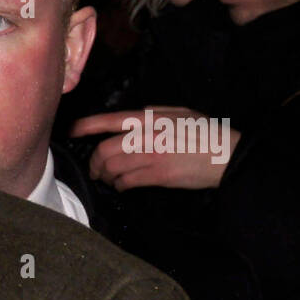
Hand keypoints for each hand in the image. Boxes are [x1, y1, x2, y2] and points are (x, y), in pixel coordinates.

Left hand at [70, 108, 237, 190]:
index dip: (86, 126)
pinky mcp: (157, 175)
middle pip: (104, 150)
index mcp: (150, 118)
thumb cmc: (205, 132)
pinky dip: (119, 186)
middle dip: (95, 162)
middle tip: (95, 170)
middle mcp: (146, 135)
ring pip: (112, 168)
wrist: (227, 154)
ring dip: (105, 176)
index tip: (72, 131)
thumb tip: (131, 119)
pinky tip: (122, 186)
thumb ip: (153, 113)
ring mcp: (151, 155)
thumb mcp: (180, 112)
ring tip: (107, 179)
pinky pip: (126, 182)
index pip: (110, 120)